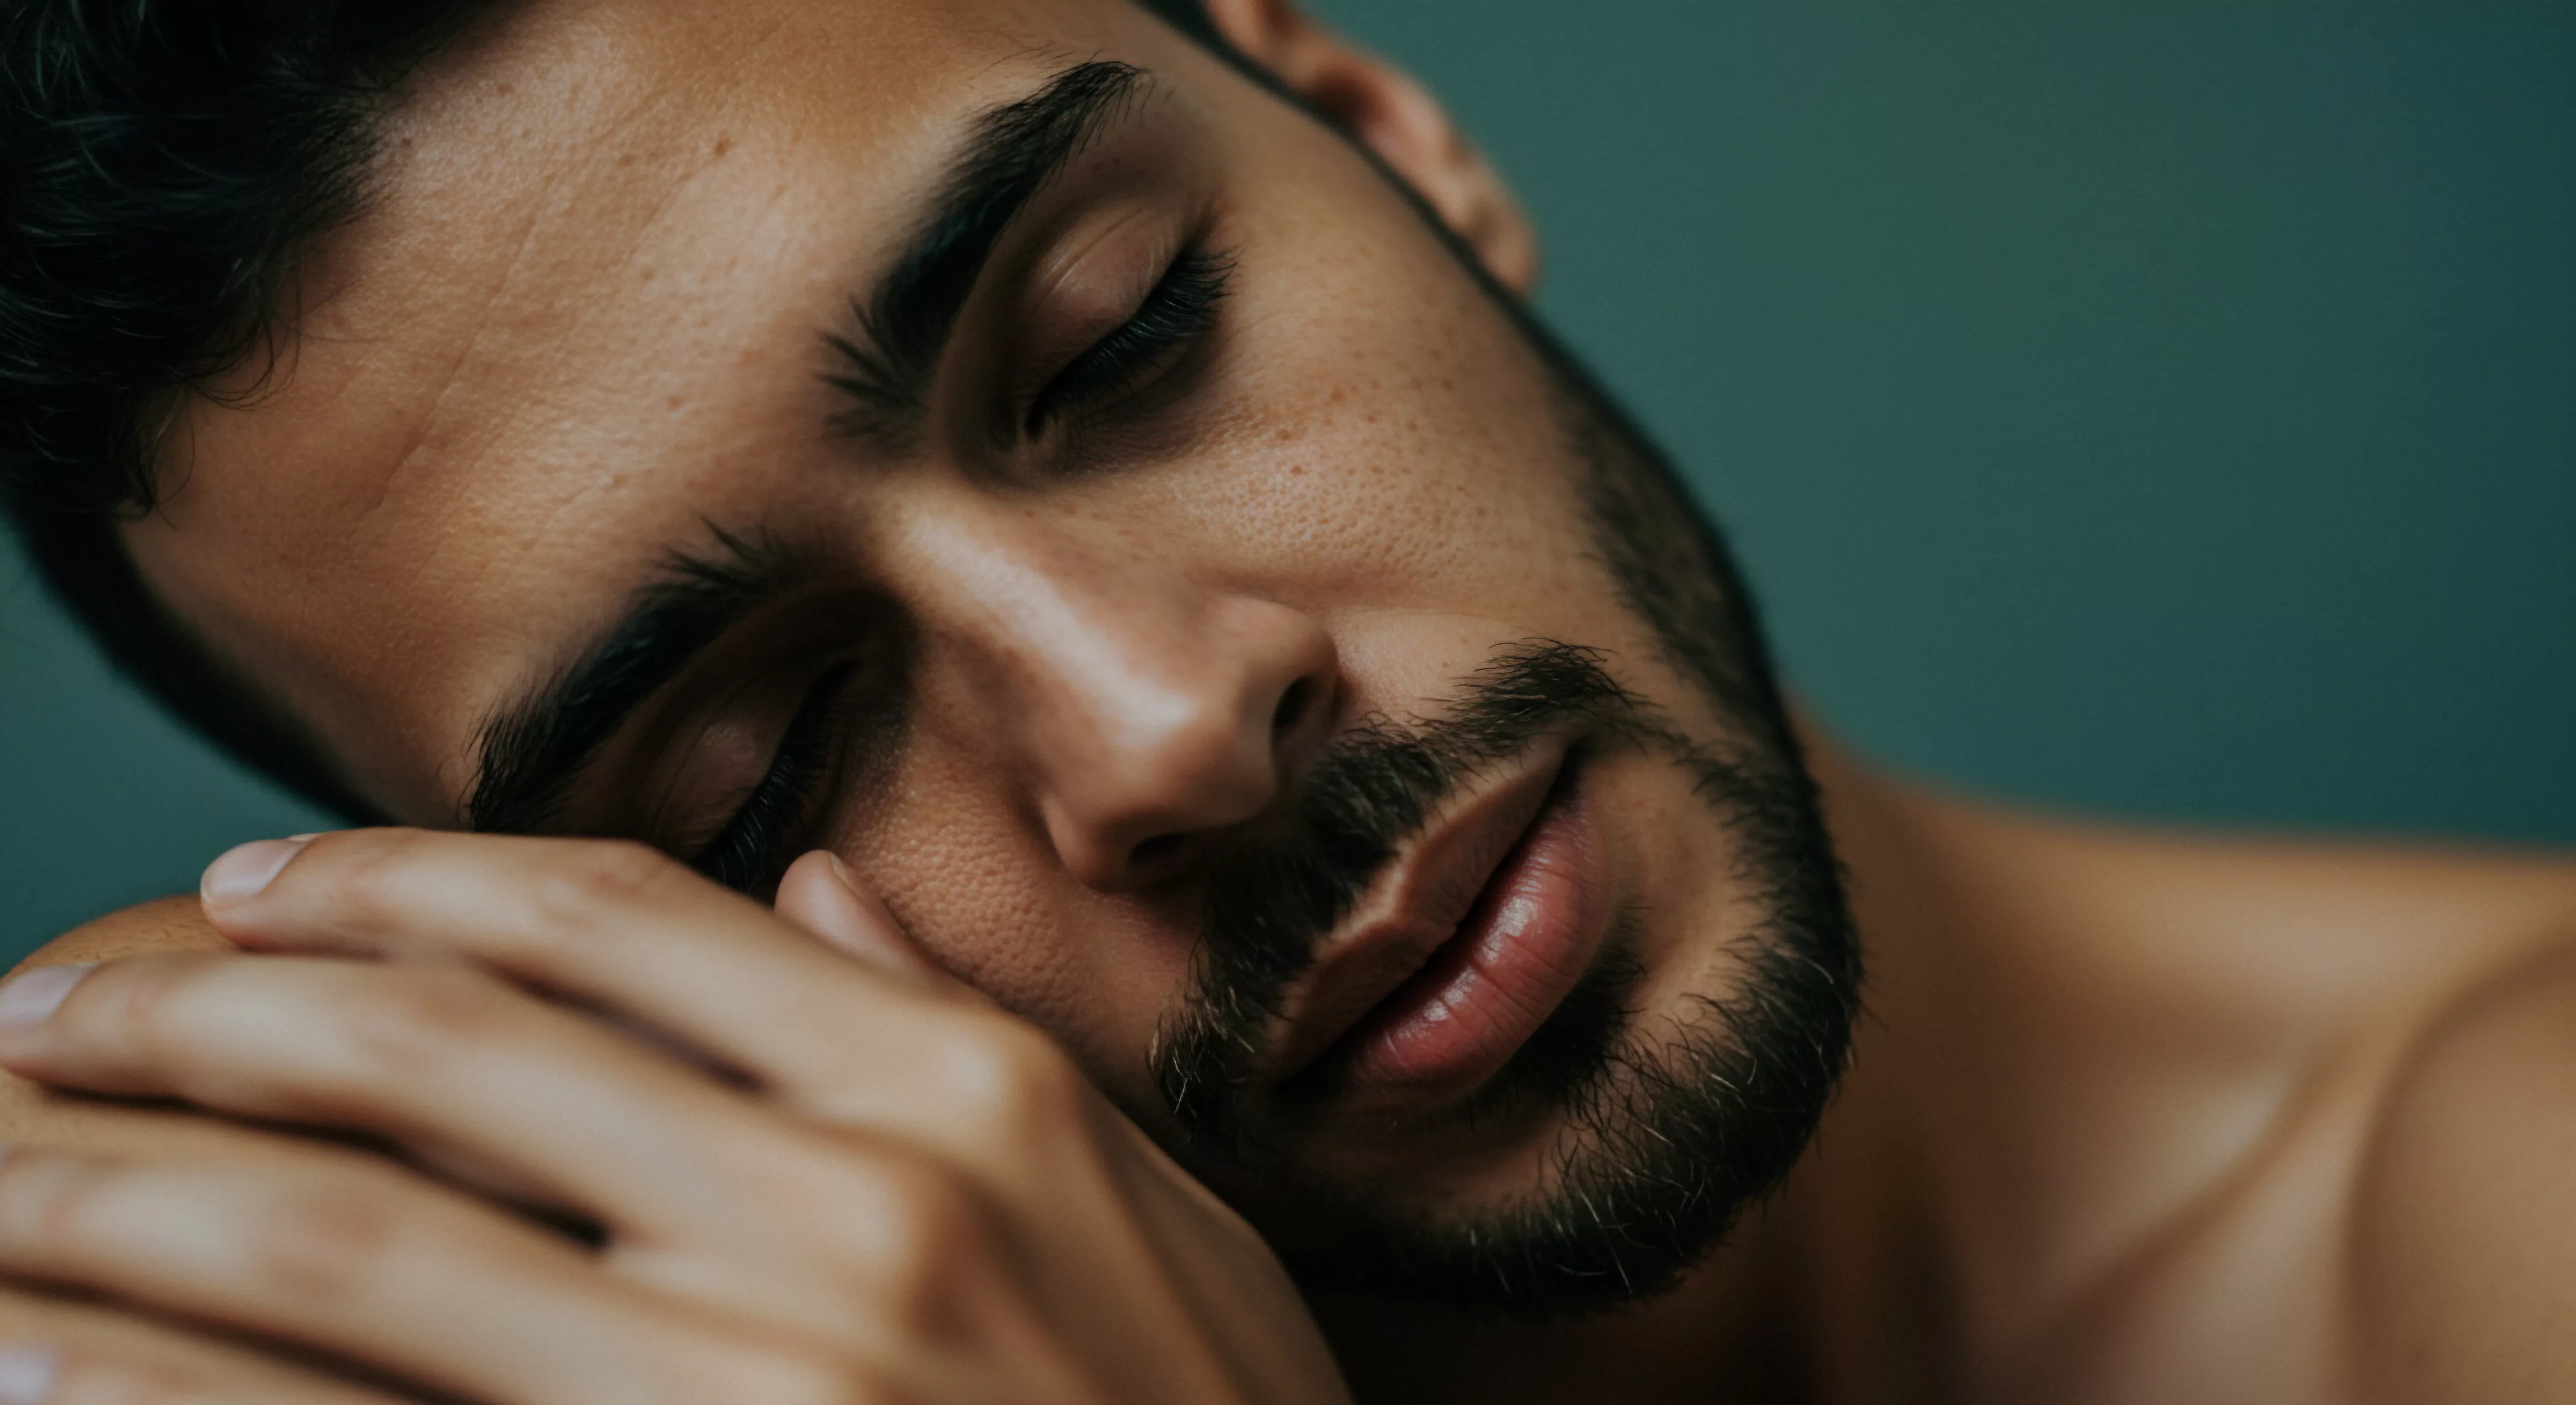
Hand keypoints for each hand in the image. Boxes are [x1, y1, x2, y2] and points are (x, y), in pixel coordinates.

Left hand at [0, 831, 1348, 1403]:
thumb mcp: (1159, 1210)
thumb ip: (979, 1032)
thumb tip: (819, 882)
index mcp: (971, 1087)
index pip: (622, 914)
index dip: (399, 884)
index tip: (246, 893)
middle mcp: (862, 1200)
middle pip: (441, 1049)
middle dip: (195, 1019)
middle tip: (40, 1018)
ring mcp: (765, 1375)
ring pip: (351, 1235)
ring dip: (122, 1198)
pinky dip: (166, 1388)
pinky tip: (46, 1363)